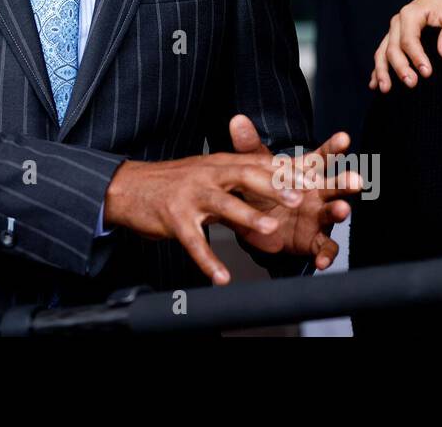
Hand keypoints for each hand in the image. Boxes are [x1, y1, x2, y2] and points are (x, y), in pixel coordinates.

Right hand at [103, 123, 310, 284]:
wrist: (128, 187)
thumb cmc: (173, 182)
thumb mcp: (207, 174)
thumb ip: (239, 184)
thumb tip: (274, 188)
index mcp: (219, 164)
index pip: (258, 164)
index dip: (286, 171)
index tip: (313, 177)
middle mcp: (207, 175)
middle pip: (245, 176)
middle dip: (274, 187)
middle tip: (300, 197)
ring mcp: (190, 196)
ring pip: (223, 204)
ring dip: (247, 217)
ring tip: (269, 231)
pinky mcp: (174, 219)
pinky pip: (194, 242)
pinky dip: (208, 261)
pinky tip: (221, 277)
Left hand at [230, 121, 361, 270]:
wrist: (259, 222)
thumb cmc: (263, 188)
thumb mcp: (254, 167)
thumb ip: (249, 146)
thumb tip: (237, 120)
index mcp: (307, 173)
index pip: (322, 157)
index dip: (334, 148)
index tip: (343, 138)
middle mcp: (319, 193)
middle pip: (335, 185)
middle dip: (345, 182)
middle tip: (355, 179)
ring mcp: (319, 217)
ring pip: (334, 213)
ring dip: (339, 211)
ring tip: (341, 210)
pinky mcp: (314, 240)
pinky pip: (324, 248)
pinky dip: (326, 254)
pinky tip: (323, 260)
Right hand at [368, 0, 441, 91]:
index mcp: (410, 14)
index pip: (409, 40)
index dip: (416, 57)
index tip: (427, 73)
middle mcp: (397, 22)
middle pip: (392, 48)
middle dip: (400, 68)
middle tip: (412, 84)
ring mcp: (394, 30)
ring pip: (382, 52)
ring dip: (382, 71)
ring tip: (385, 90)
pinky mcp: (395, 37)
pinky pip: (382, 54)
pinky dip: (377, 69)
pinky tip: (374, 84)